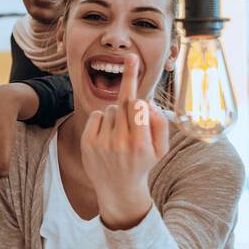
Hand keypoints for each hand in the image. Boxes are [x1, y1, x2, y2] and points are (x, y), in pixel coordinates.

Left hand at [78, 55, 168, 229]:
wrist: (118, 190)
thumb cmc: (142, 164)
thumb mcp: (161, 149)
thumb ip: (160, 124)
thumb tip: (149, 102)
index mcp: (141, 143)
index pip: (137, 104)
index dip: (133, 80)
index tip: (130, 58)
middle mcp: (120, 142)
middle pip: (124, 104)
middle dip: (130, 106)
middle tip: (131, 118)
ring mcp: (102, 143)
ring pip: (110, 109)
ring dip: (116, 116)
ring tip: (120, 137)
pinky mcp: (88, 143)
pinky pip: (96, 116)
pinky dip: (102, 121)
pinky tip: (107, 137)